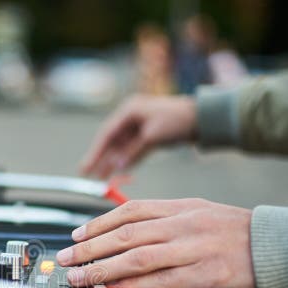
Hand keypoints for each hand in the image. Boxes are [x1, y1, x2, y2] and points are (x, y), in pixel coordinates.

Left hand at [55, 199, 255, 287]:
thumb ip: (166, 219)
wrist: (280, 247)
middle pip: (124, 235)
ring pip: (134, 257)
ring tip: (78, 277)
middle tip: (66, 259)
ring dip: (101, 268)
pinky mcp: (200, 275)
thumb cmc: (238, 233)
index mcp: (181, 207)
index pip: (129, 211)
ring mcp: (191, 250)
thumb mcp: (201, 212)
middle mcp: (182, 225)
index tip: (76, 236)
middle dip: (89, 248)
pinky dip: (129, 285)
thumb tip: (128, 232)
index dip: (98, 224)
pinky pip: (157, 281)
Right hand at [79, 95, 196, 178]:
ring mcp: (139, 126)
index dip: (94, 152)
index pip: (106, 133)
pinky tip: (117, 171)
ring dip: (111, 161)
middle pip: (111, 140)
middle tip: (86, 174)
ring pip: (120, 146)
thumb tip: (115, 166)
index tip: (85, 168)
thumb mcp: (152, 136)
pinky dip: (125, 160)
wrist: (202, 117)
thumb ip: (132, 151)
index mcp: (129, 111)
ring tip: (100, 177)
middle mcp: (131, 117)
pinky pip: (131, 149)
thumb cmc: (177, 121)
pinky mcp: (148, 134)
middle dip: (100, 158)